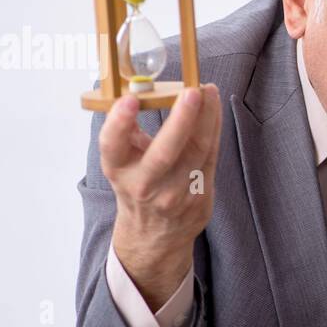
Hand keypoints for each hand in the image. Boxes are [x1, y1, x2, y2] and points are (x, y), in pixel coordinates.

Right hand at [100, 84, 221, 309]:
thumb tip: (139, 91)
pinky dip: (214, 129)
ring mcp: (175, 195)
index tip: (128, 100)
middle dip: (180, 121)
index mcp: (118, 172)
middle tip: (191, 92)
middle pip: (164, 153)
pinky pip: (210, 156)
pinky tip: (214, 108)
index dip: (118, 123)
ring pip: (196, 152)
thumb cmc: (139, 185)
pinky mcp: (200, 196)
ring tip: (208, 91)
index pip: (112, 147)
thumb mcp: (124, 162)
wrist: (155, 236)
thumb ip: (129, 132)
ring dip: (206, 118)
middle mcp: (145, 186)